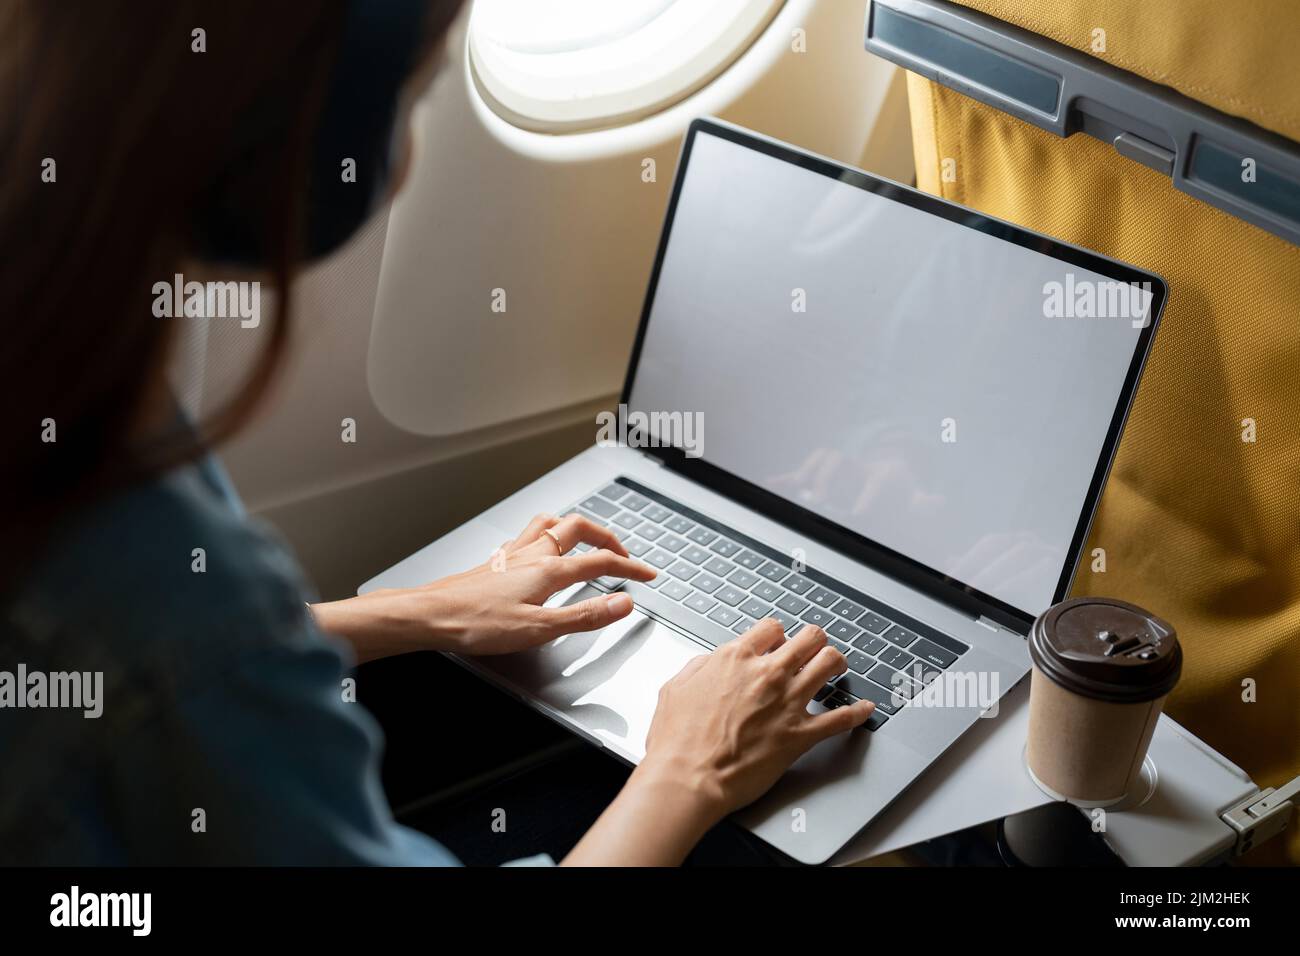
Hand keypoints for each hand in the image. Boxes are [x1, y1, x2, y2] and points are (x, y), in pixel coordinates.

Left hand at [309, 512, 655, 661]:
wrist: (431, 616)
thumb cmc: (476, 624)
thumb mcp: (540, 629)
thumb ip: (586, 615)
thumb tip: (624, 603)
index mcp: (549, 570)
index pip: (602, 561)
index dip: (631, 568)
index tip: (649, 575)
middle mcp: (532, 554)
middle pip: (579, 529)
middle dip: (607, 538)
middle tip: (623, 554)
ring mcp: (512, 554)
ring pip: (551, 523)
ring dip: (575, 527)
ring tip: (588, 539)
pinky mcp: (495, 560)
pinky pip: (528, 534)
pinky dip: (547, 535)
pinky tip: (540, 549)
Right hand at [564, 621, 873, 864]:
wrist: (687, 777)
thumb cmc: (677, 740)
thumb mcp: (676, 687)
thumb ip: (701, 667)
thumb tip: (714, 661)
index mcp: (736, 659)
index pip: (772, 628)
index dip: (778, 634)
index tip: (779, 642)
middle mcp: (767, 674)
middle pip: (810, 637)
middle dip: (815, 640)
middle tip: (815, 648)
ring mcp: (787, 703)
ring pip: (830, 664)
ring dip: (836, 663)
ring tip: (838, 667)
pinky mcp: (800, 735)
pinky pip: (841, 718)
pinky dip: (857, 712)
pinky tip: (865, 708)